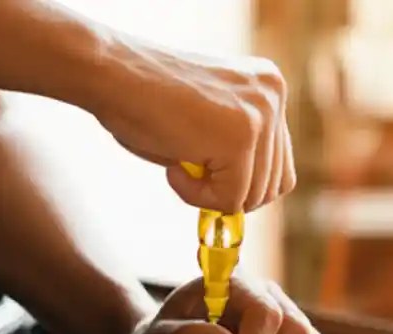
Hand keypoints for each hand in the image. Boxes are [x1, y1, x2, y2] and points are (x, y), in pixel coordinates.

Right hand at [88, 41, 295, 213]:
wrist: (113, 75)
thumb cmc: (146, 97)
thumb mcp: (210, 119)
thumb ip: (239, 145)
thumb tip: (252, 196)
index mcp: (269, 86)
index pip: (279, 163)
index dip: (241, 180)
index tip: (204, 168)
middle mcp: (273, 96)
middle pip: (274, 184)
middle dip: (230, 191)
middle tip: (188, 168)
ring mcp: (261, 116)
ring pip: (253, 197)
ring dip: (211, 194)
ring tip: (178, 162)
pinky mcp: (241, 139)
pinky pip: (230, 200)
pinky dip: (196, 196)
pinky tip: (172, 167)